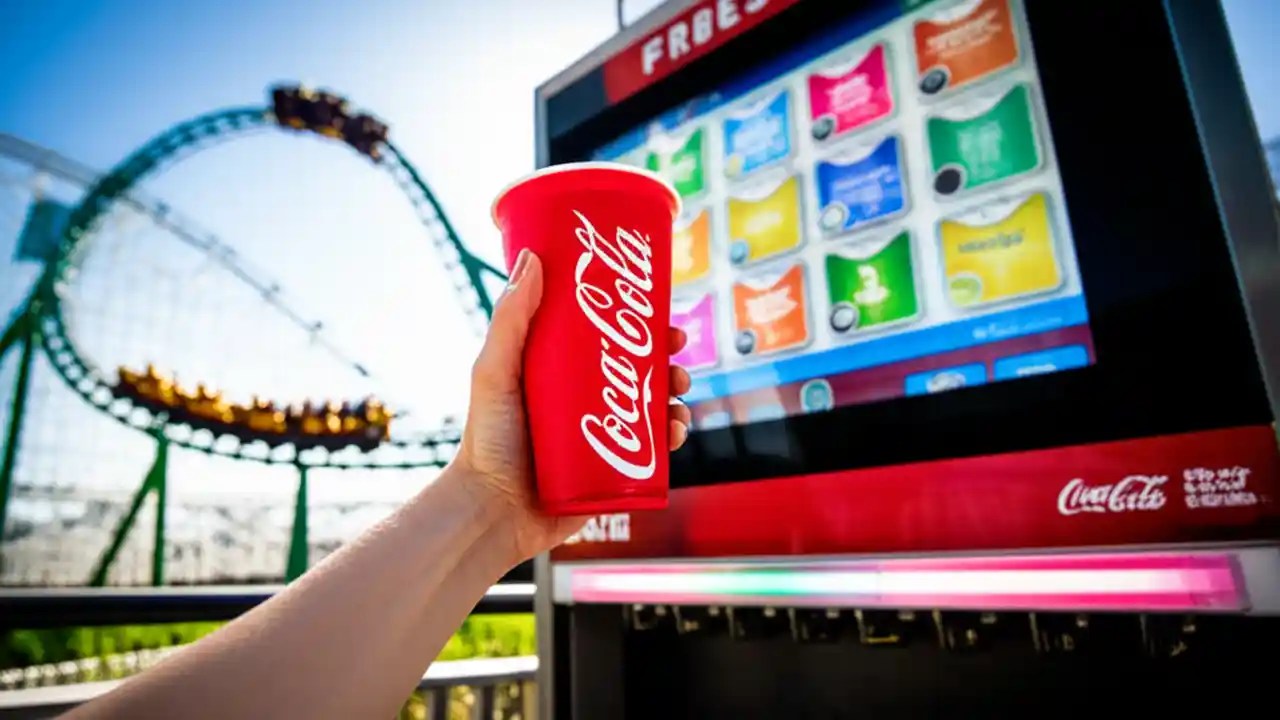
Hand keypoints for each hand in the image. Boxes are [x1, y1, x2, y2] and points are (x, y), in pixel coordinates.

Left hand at [455, 249, 691, 562]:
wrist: (492, 511)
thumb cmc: (486, 441)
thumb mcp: (495, 371)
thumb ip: (511, 319)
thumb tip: (532, 257)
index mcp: (562, 371)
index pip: (609, 337)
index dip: (642, 323)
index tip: (662, 311)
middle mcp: (585, 400)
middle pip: (640, 370)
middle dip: (669, 359)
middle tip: (677, 354)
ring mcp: (602, 435)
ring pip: (653, 408)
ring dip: (677, 396)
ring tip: (679, 395)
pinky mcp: (614, 471)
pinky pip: (654, 451)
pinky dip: (673, 438)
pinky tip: (677, 431)